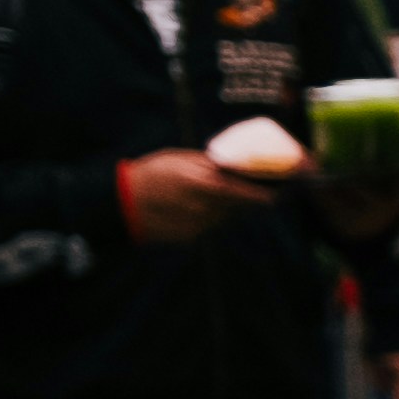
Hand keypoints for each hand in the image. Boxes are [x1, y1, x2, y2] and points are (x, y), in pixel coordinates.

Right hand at [118, 147, 277, 244]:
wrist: (122, 201)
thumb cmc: (152, 173)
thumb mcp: (181, 159)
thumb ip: (211, 164)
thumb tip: (238, 165)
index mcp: (202, 184)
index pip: (243, 193)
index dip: (262, 195)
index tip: (277, 194)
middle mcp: (203, 208)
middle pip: (238, 208)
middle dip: (246, 201)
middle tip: (250, 192)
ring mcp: (196, 226)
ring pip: (224, 219)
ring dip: (226, 209)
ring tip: (208, 196)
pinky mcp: (190, 238)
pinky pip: (208, 227)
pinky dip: (208, 218)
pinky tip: (193, 208)